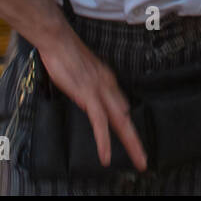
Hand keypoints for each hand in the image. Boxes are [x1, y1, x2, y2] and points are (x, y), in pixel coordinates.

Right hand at [38, 34, 146, 171]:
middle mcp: (109, 85)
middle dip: (136, 140)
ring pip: (121, 122)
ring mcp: (101, 90)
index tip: (131, 138)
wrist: (57, 39)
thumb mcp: (81, 72)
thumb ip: (87, 86)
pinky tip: (105, 155)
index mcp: (107, 79)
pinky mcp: (89, 95)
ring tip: (138, 162)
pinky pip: (100, 123)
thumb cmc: (64, 53)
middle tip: (143, 160)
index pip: (121, 107)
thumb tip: (88, 99)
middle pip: (126, 118)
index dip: (126, 124)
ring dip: (131, 144)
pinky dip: (104, 140)